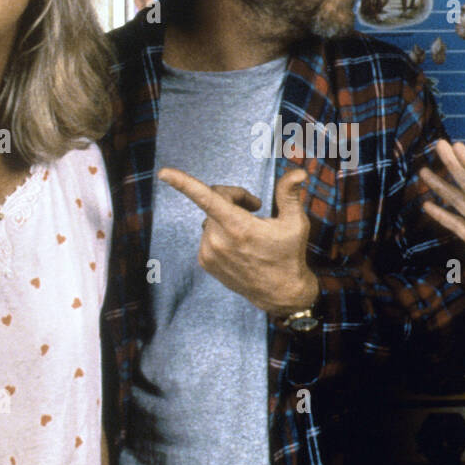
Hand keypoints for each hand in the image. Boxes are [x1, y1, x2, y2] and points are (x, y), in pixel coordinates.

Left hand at [158, 166, 318, 317]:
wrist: (280, 293)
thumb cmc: (289, 254)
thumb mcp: (295, 223)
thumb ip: (290, 193)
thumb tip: (300, 172)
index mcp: (239, 227)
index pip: (207, 198)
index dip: (183, 183)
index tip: (163, 173)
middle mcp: (218, 240)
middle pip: (215, 200)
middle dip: (233, 197)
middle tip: (254, 206)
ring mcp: (209, 252)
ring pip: (211, 217)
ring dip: (227, 216)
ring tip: (249, 229)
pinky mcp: (204, 261)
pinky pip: (208, 234)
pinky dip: (221, 232)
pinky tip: (239, 244)